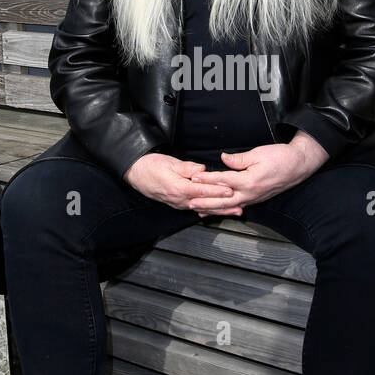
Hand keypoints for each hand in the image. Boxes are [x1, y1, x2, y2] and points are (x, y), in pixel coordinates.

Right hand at [122, 152, 243, 214]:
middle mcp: (179, 199)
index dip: (217, 190)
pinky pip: (196, 208)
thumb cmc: (150, 166)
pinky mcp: (177, 203)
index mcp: (178, 188)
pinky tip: (217, 212)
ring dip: (219, 210)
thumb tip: (202, 170)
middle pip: (206, 204)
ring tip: (234, 211)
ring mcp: (178, 203)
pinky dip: (208, 210)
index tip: (230, 190)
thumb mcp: (169, 163)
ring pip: (203, 209)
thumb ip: (187, 168)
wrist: (135, 173)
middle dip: (224, 206)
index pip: (202, 191)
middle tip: (240, 207)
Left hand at [186, 133, 329, 214]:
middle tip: (189, 202)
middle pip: (223, 200)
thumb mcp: (258, 153)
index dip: (207, 179)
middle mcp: (251, 193)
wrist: (299, 165)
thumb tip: (223, 159)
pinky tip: (218, 210)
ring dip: (213, 208)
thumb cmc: (281, 157)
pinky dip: (226, 209)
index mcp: (249, 180)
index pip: (223, 180)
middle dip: (205, 201)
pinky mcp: (257, 199)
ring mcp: (255, 198)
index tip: (193, 177)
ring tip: (199, 210)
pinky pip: (238, 206)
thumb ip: (239, 159)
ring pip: (230, 206)